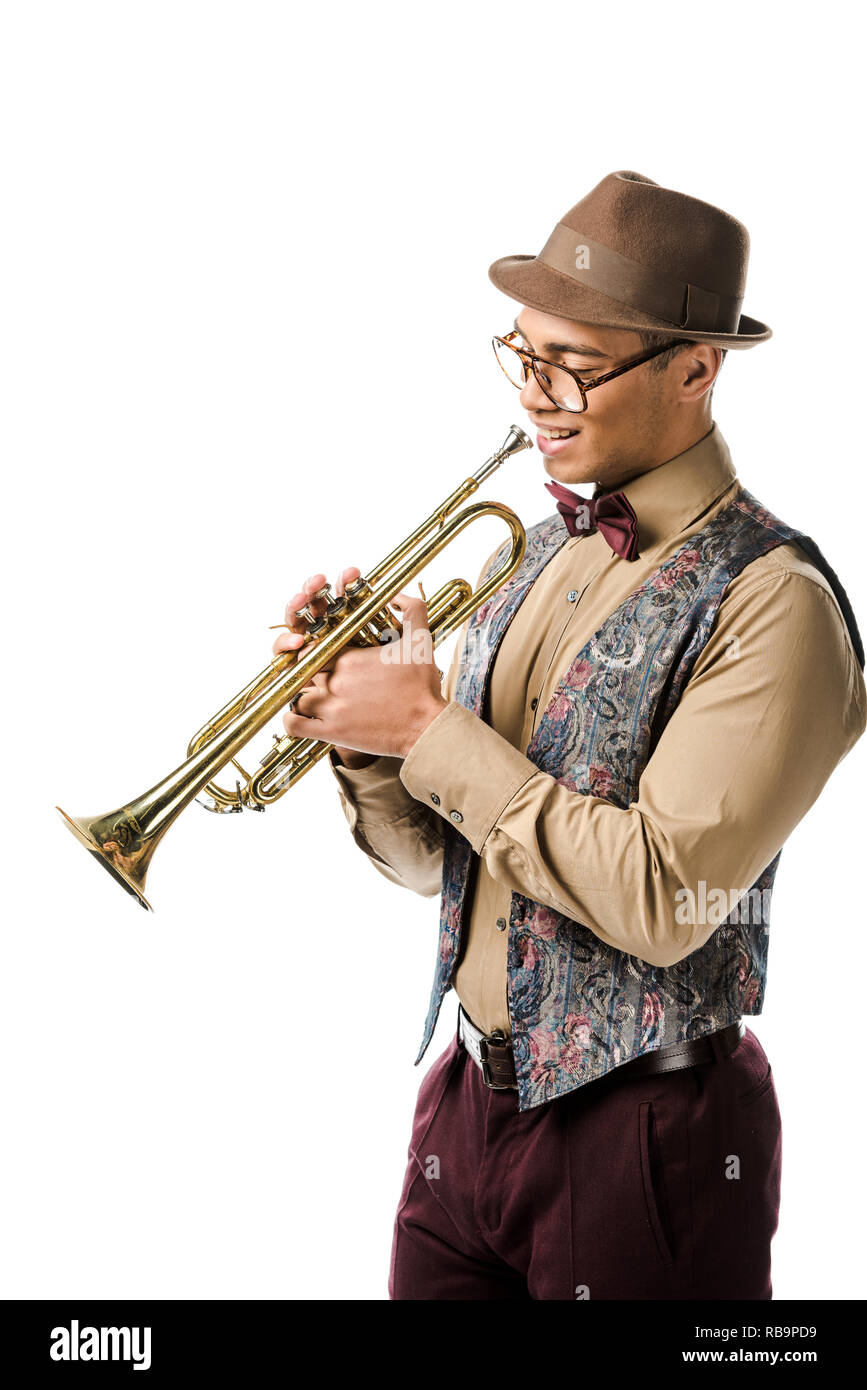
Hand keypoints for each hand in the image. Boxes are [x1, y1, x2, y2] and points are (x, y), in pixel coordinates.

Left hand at [272, 575, 447, 759]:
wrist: (427, 727)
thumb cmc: (423, 686)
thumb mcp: (421, 641)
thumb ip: (412, 610)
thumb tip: (397, 596)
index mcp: (350, 658)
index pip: (312, 648)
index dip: (313, 652)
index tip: (322, 658)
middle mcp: (336, 681)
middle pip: (304, 671)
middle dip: (309, 674)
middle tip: (319, 679)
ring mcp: (331, 708)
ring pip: (296, 697)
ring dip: (301, 697)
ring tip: (314, 698)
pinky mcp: (331, 732)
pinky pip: (293, 725)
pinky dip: (290, 721)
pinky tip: (300, 719)